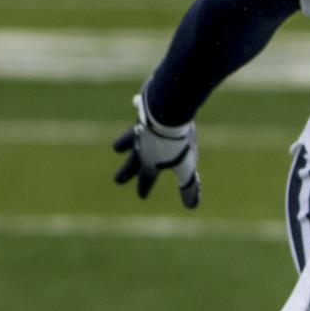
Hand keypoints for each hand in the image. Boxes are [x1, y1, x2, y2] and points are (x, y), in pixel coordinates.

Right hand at [112, 89, 200, 207]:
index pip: (146, 179)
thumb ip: (188, 185)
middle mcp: (141, 148)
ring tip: (118, 147)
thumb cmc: (176, 143)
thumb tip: (192, 206)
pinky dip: (137, 111)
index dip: (144, 188)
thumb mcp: (186, 167)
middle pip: (131, 164)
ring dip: (124, 144)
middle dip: (125, 174)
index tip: (142, 195)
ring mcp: (140, 130)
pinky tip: (136, 105)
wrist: (166, 111)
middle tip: (118, 180)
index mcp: (149, 163)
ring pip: (129, 139)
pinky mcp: (144, 113)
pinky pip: (139, 113)